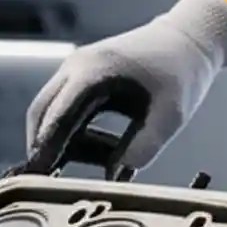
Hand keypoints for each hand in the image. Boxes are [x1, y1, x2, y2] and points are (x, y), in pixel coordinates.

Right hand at [26, 0, 226, 169]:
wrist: (187, 42)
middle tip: (50, 183)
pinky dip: (79, 137)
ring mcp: (77, 72)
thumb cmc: (180, 71)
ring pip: (54, 115)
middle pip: (43, 114)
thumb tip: (119, 174)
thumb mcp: (172, 113)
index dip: (46, 147)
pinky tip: (107, 158)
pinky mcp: (84, 80)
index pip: (57, 114)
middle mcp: (77, 68)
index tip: (39, 176)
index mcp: (94, 71)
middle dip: (44, 149)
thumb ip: (147, 145)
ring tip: (106, 169)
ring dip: (69, 146)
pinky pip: (69, 113)